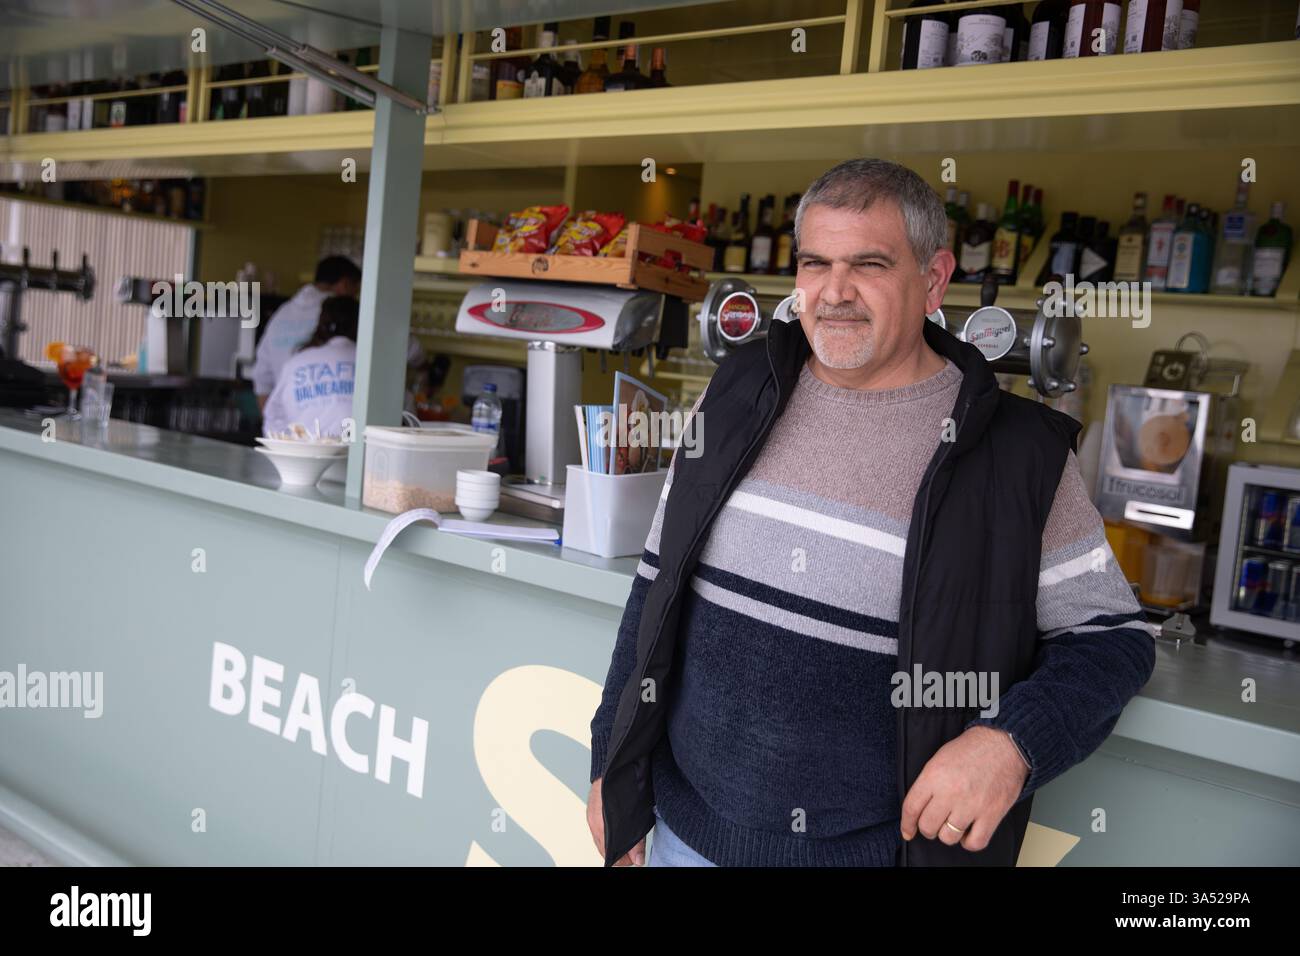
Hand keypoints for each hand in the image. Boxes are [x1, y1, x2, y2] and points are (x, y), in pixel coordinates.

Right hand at [587, 777, 645, 865]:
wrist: (618, 762)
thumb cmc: (626, 785)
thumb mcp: (637, 816)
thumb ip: (637, 841)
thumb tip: (637, 860)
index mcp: (601, 827)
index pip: (608, 855)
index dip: (622, 859)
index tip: (633, 859)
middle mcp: (594, 822)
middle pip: (603, 848)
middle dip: (618, 853)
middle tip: (633, 852)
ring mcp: (591, 814)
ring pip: (600, 838)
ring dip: (613, 842)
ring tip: (628, 841)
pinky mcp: (593, 808)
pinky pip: (598, 828)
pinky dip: (608, 832)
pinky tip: (617, 828)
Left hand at [900, 725, 1028, 852]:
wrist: (1004, 744)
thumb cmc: (973, 749)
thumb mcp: (940, 758)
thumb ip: (928, 783)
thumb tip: (919, 806)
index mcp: (934, 776)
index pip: (911, 808)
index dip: (907, 824)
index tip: (908, 831)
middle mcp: (950, 792)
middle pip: (928, 826)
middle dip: (927, 829)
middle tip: (933, 824)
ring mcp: (971, 805)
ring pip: (948, 837)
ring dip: (948, 834)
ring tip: (953, 824)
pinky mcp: (991, 814)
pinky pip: (975, 842)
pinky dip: (969, 842)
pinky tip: (969, 832)